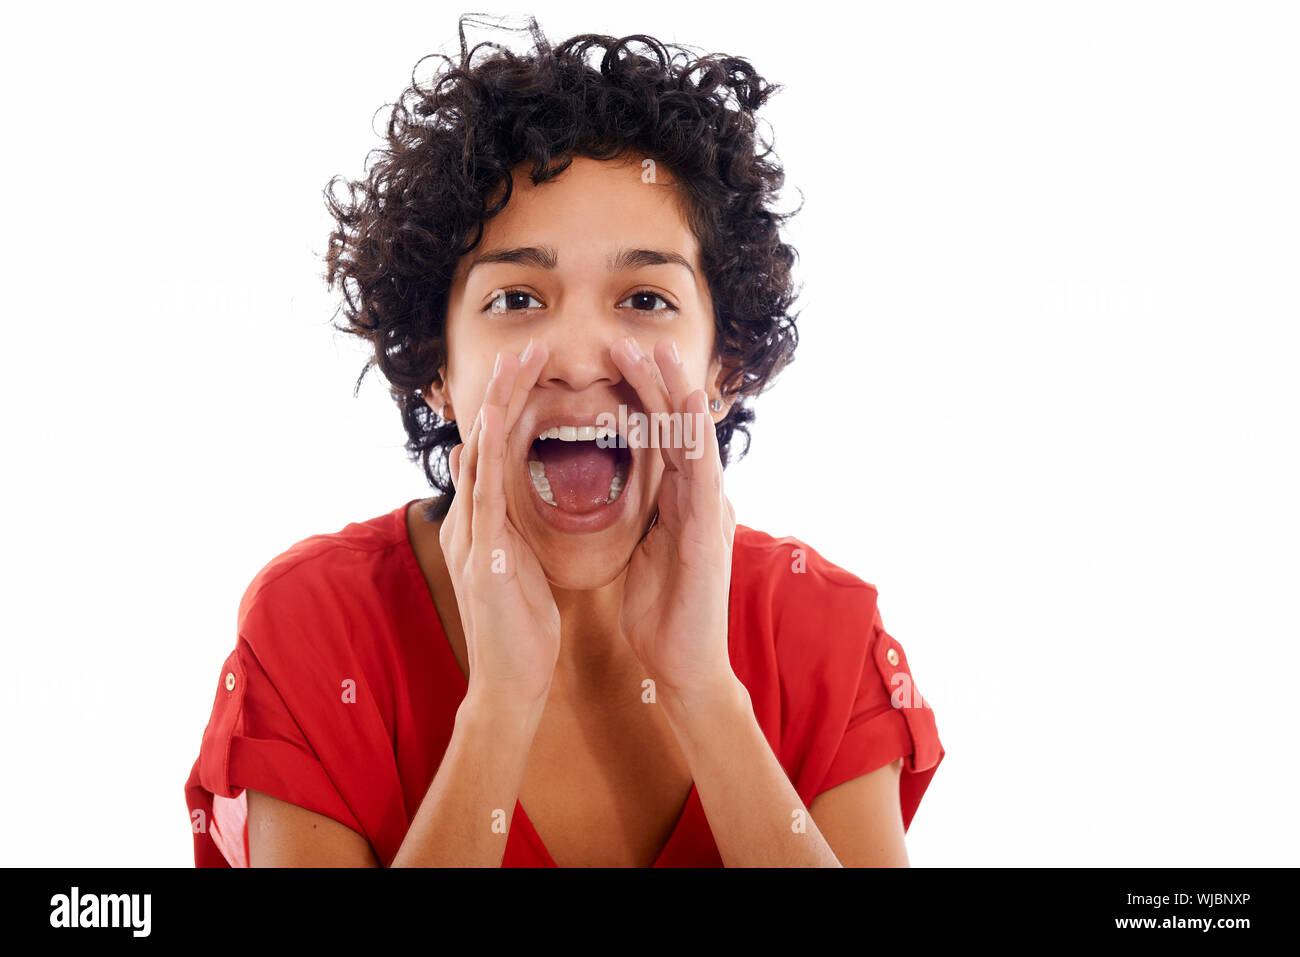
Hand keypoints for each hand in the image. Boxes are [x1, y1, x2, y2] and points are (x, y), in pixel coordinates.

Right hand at [440, 340, 559, 716]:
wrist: (509, 684)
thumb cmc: (518, 628)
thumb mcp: (512, 564)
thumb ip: (502, 520)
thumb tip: (487, 474)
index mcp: (485, 520)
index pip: (498, 448)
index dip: (513, 405)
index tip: (534, 366)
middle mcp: (471, 519)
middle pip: (485, 439)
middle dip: (504, 390)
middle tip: (526, 345)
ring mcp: (471, 533)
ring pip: (482, 454)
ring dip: (496, 403)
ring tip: (513, 360)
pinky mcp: (481, 553)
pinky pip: (485, 493)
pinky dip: (489, 453)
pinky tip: (496, 419)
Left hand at [610, 337, 738, 699]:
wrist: (684, 666)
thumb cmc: (664, 614)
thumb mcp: (645, 552)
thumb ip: (644, 515)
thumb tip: (627, 488)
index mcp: (678, 502)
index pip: (657, 438)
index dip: (637, 399)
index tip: (612, 362)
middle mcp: (699, 499)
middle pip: (675, 427)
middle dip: (653, 381)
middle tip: (627, 339)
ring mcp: (709, 513)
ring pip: (693, 440)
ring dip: (674, 394)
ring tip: (656, 352)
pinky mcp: (710, 534)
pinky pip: (703, 477)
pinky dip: (696, 439)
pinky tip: (688, 408)